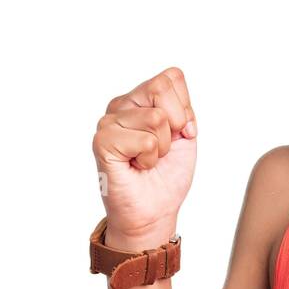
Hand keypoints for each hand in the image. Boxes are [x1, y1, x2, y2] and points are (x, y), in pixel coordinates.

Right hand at [92, 67, 196, 248]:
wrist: (154, 211)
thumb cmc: (167, 175)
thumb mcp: (185, 134)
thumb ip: (181, 109)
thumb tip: (171, 109)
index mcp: (140, 99)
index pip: (171, 77)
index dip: (184, 108)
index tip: (178, 134)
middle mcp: (121, 105)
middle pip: (161, 89)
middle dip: (175, 125)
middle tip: (160, 149)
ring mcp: (108, 122)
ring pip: (156, 118)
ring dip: (162, 147)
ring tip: (146, 160)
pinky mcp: (102, 142)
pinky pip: (146, 140)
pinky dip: (150, 159)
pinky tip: (136, 167)